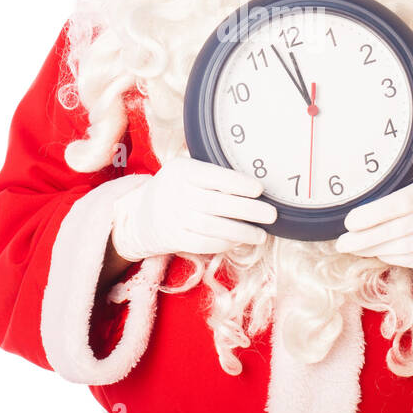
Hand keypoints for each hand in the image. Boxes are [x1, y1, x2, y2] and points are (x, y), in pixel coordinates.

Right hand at [110, 158, 275, 260]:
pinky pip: (204, 243)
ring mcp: (174, 217)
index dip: (238, 183)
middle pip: (217, 203)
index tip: (259, 189)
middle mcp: (176, 193)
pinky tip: (240, 241)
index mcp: (181, 170)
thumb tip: (253, 183)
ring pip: (212, 227)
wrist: (140, 213)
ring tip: (261, 235)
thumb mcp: (186, 169)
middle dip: (248, 210)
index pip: (213, 176)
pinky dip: (225, 243)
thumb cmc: (176, 187)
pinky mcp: (174, 238)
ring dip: (241, 232)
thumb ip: (212, 173)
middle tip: (272, 214)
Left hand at [336, 173, 412, 268]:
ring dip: (369, 250)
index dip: (371, 215)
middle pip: (393, 231)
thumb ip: (399, 189)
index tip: (350, 221)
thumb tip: (361, 200)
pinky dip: (386, 256)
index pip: (397, 205)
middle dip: (362, 239)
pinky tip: (374, 251)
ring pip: (396, 249)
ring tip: (351, 247)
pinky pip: (404, 259)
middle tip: (341, 242)